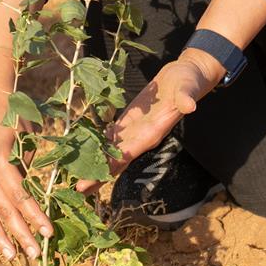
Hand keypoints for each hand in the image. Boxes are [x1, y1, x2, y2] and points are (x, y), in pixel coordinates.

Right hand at [0, 0, 52, 259]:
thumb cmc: (14, 107)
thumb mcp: (30, 128)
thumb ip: (41, 153)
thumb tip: (59, 178)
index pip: (20, 195)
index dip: (35, 214)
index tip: (50, 230)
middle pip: (4, 210)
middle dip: (22, 234)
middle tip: (39, 253)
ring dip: (0, 237)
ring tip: (14, 256)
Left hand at [88, 50, 223, 187]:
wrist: (184, 76)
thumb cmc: (187, 81)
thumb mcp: (187, 87)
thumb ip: (186, 98)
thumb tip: (191, 106)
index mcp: (153, 132)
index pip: (131, 152)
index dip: (114, 164)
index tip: (98, 178)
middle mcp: (142, 136)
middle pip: (118, 160)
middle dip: (99, 174)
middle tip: (78, 189)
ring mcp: (134, 130)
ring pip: (111, 151)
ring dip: (94, 163)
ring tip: (75, 175)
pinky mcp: (128, 121)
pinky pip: (111, 137)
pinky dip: (96, 144)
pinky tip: (82, 150)